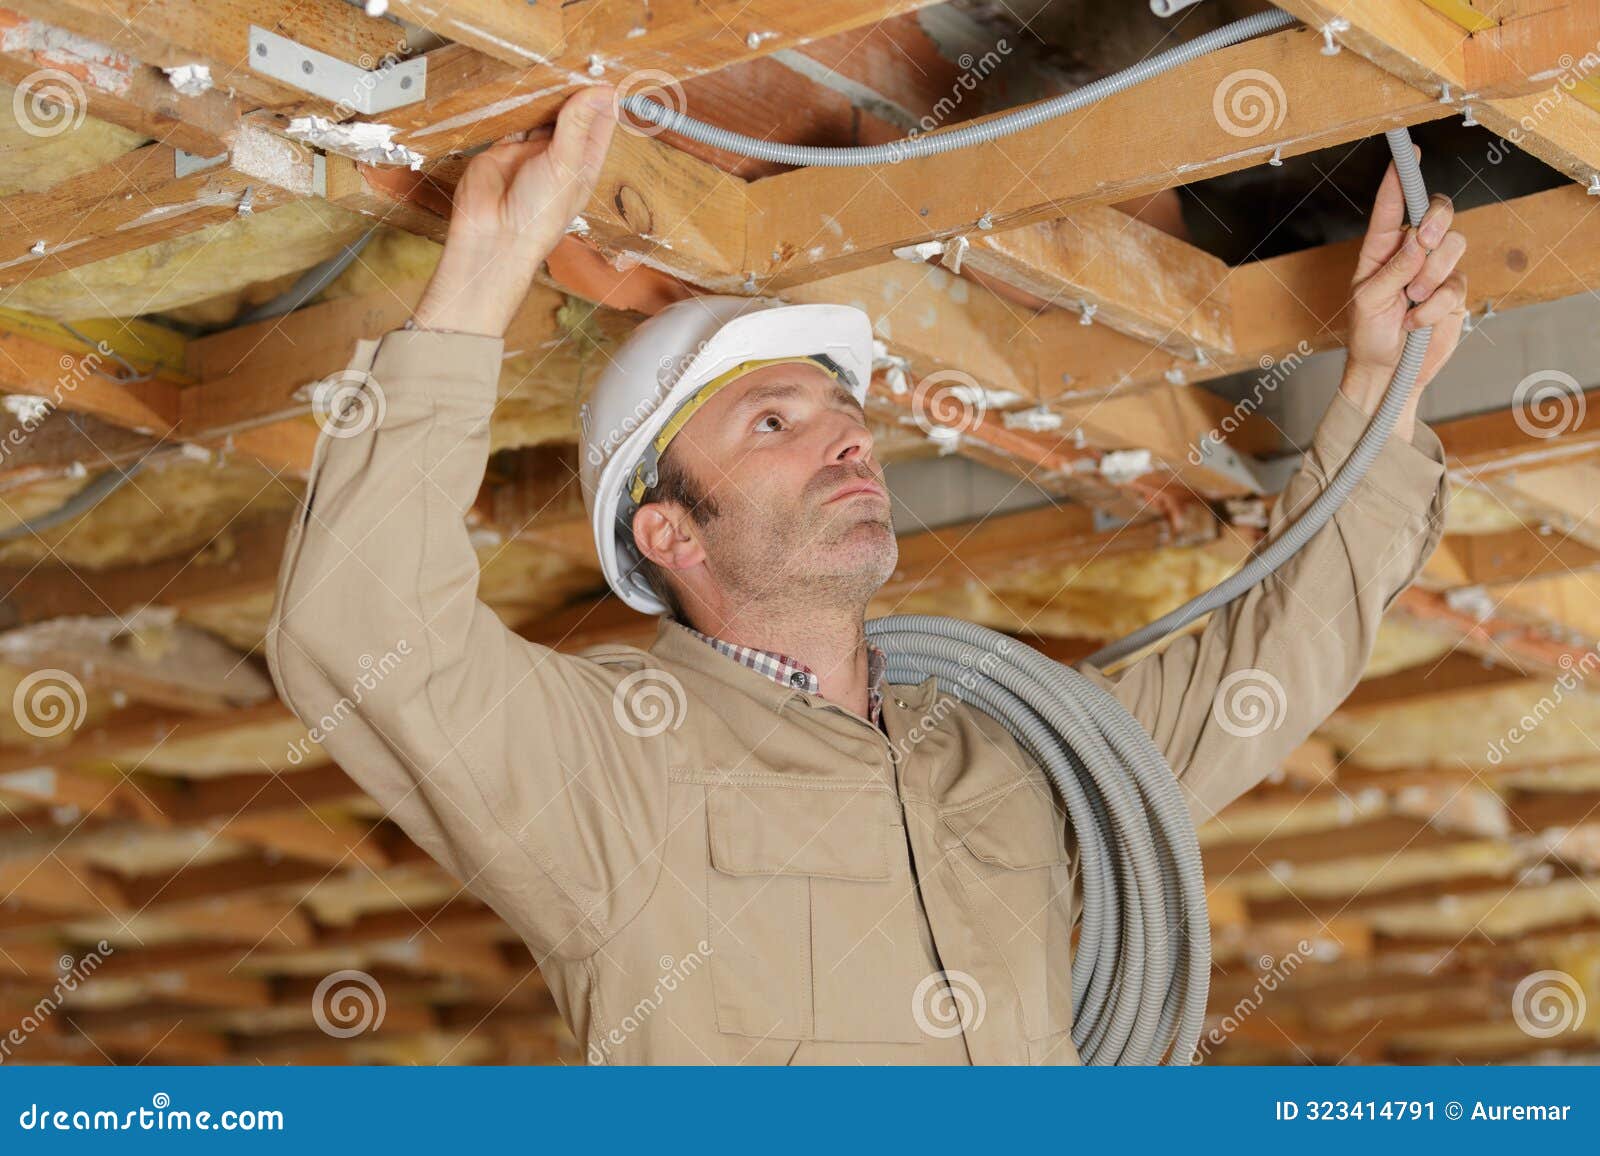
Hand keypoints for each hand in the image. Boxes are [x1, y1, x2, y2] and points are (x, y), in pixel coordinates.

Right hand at [414, 86, 616, 336]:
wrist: (492, 236)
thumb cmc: (538, 216)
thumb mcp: (565, 165)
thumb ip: (578, 126)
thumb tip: (602, 92)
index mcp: (585, 164)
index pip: (599, 124)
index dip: (602, 98)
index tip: (602, 69)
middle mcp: (560, 157)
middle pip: (571, 114)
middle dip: (572, 91)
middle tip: (573, 59)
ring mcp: (531, 152)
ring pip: (540, 114)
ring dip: (544, 95)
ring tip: (549, 67)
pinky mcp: (503, 148)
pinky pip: (511, 119)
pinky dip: (515, 103)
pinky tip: (521, 85)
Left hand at [1339, 148, 1467, 441]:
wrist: (1388, 371)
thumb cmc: (1367, 334)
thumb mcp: (1367, 302)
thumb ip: (1391, 270)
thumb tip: (1416, 242)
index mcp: (1380, 249)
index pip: (1390, 209)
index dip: (1398, 181)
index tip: (1406, 153)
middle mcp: (1410, 252)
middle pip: (1438, 214)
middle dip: (1434, 226)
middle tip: (1421, 248)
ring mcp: (1435, 271)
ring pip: (1453, 246)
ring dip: (1431, 275)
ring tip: (1410, 302)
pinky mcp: (1453, 292)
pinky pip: (1457, 284)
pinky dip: (1436, 305)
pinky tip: (1417, 321)